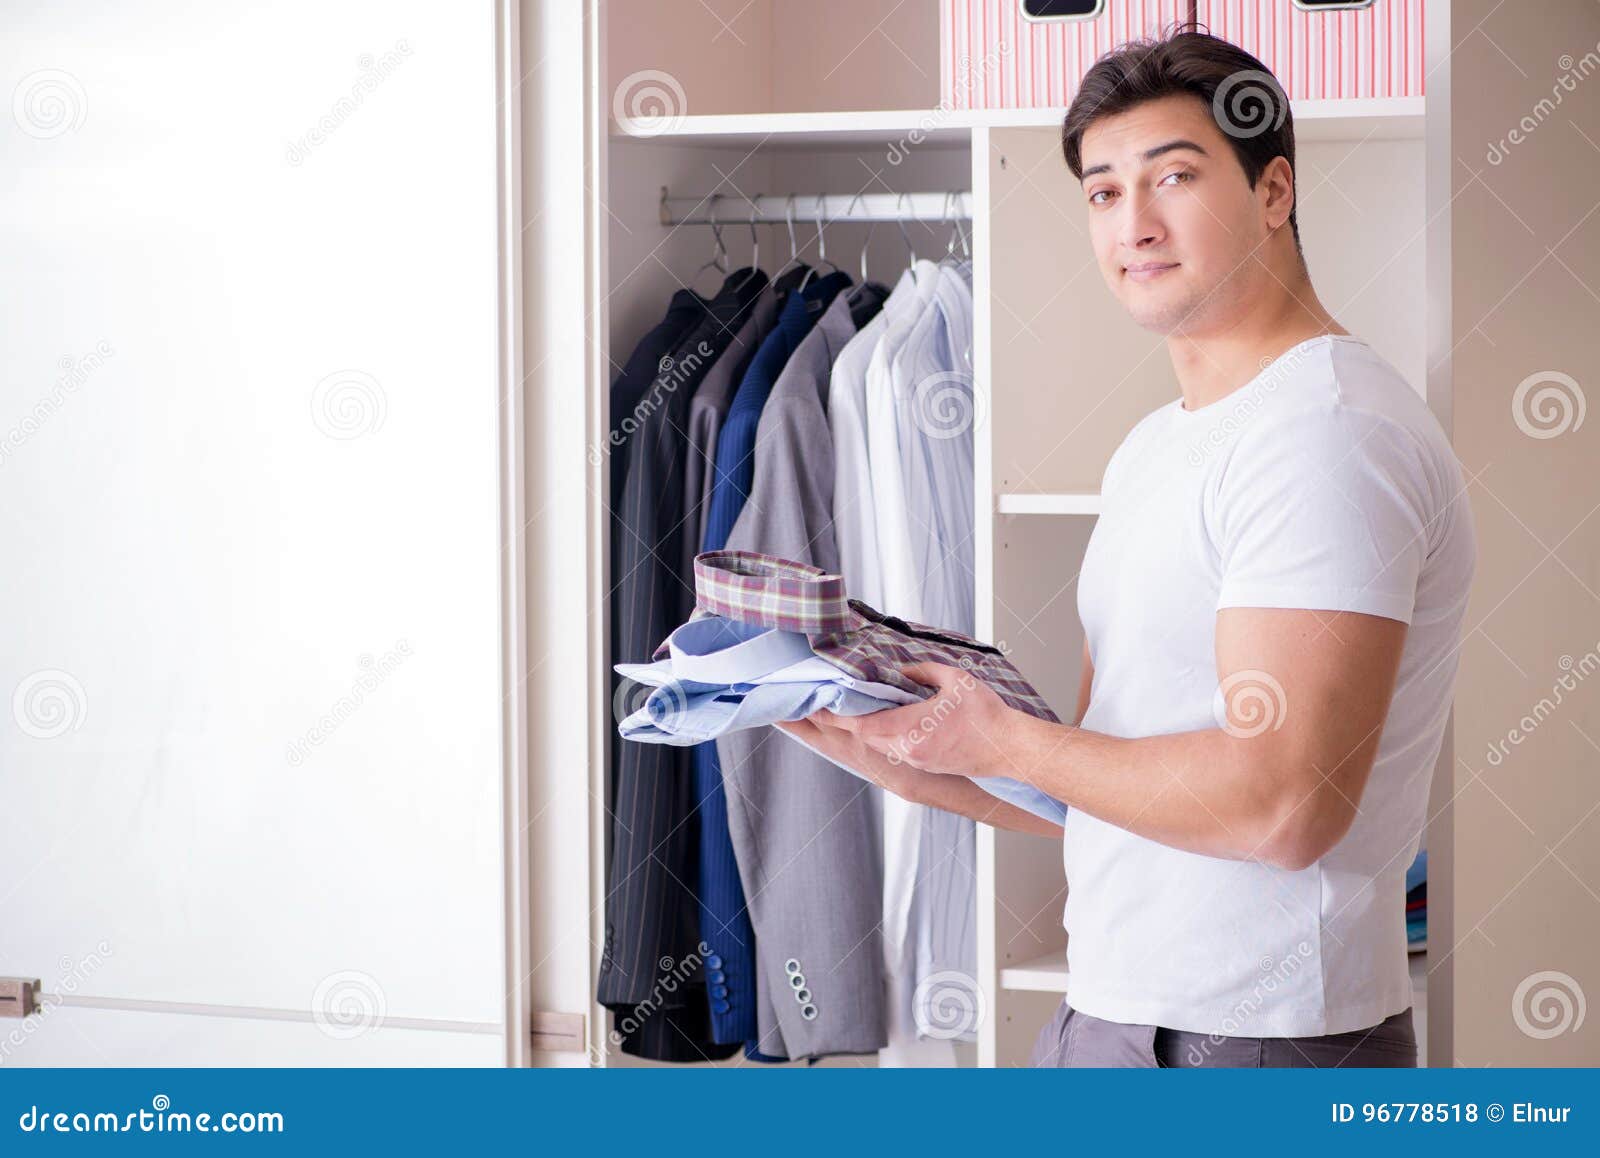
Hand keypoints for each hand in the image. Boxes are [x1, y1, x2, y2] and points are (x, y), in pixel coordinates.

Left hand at [779, 660, 1013, 779]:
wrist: (1010, 748)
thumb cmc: (987, 715)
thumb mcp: (955, 680)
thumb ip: (922, 671)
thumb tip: (901, 671)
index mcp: (912, 730)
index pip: (863, 724)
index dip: (835, 716)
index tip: (814, 707)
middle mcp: (908, 749)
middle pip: (864, 735)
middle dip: (842, 721)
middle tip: (821, 705)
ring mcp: (916, 759)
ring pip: (878, 743)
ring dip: (862, 727)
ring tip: (846, 709)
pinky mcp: (925, 763)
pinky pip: (893, 748)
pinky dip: (880, 734)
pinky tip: (880, 720)